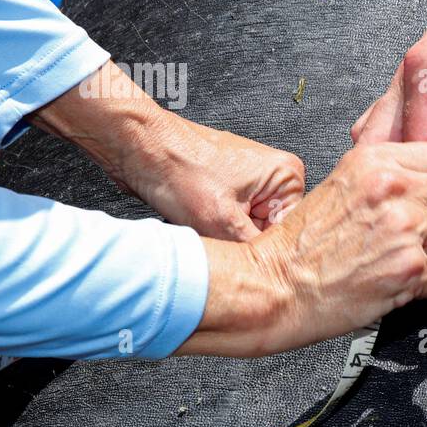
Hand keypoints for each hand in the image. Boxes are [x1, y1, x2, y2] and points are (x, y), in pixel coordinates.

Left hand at [34, 60, 305, 240]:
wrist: (136, 145)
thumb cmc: (176, 165)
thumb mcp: (222, 222)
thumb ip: (255, 254)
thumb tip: (274, 281)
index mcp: (287, 175)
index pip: (291, 232)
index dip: (267, 251)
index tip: (247, 260)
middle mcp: (273, 177)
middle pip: (268, 232)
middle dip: (241, 242)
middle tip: (217, 237)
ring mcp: (248, 183)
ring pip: (245, 230)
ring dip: (223, 237)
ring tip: (202, 224)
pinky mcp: (226, 189)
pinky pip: (227, 222)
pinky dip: (211, 228)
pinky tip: (195, 220)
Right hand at [180, 112, 426, 356]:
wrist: (274, 286)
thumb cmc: (301, 245)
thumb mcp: (343, 184)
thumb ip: (389, 173)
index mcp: (377, 160)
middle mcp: (394, 188)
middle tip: (426, 233)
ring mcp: (404, 228)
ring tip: (398, 258)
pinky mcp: (409, 268)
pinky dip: (422, 287)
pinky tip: (391, 281)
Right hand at [351, 0, 426, 211]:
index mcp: (423, 72)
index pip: (410, 147)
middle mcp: (411, 75)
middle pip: (383, 142)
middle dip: (400, 178)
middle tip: (423, 213)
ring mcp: (419, 79)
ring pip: (393, 134)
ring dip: (406, 165)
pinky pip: (415, 125)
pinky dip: (421, 151)